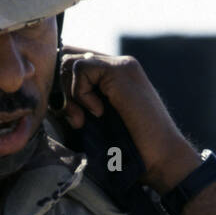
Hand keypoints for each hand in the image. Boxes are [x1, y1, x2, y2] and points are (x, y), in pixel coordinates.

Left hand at [58, 46, 200, 194]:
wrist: (161, 157)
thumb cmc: (131, 150)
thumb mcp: (98, 125)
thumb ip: (82, 107)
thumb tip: (54, 100)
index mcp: (114, 77)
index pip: (75, 62)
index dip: (64, 86)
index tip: (72, 115)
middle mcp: (118, 66)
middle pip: (68, 56)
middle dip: (63, 89)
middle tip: (76, 119)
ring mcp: (121, 65)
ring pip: (71, 60)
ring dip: (72, 93)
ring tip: (87, 118)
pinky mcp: (120, 71)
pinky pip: (80, 68)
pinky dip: (81, 93)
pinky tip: (98, 112)